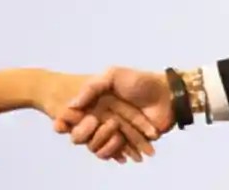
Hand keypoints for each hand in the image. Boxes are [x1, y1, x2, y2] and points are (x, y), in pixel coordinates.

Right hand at [54, 67, 174, 150]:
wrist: (166, 95)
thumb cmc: (139, 82)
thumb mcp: (113, 75)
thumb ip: (91, 88)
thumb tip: (70, 105)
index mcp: (97, 102)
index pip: (77, 117)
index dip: (67, 122)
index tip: (61, 124)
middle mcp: (103, 116)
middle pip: (86, 134)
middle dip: (91, 133)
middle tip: (107, 124)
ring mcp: (116, 129)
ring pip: (99, 145)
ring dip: (107, 144)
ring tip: (118, 135)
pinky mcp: (128, 140)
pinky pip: (116, 151)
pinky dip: (117, 152)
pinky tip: (120, 151)